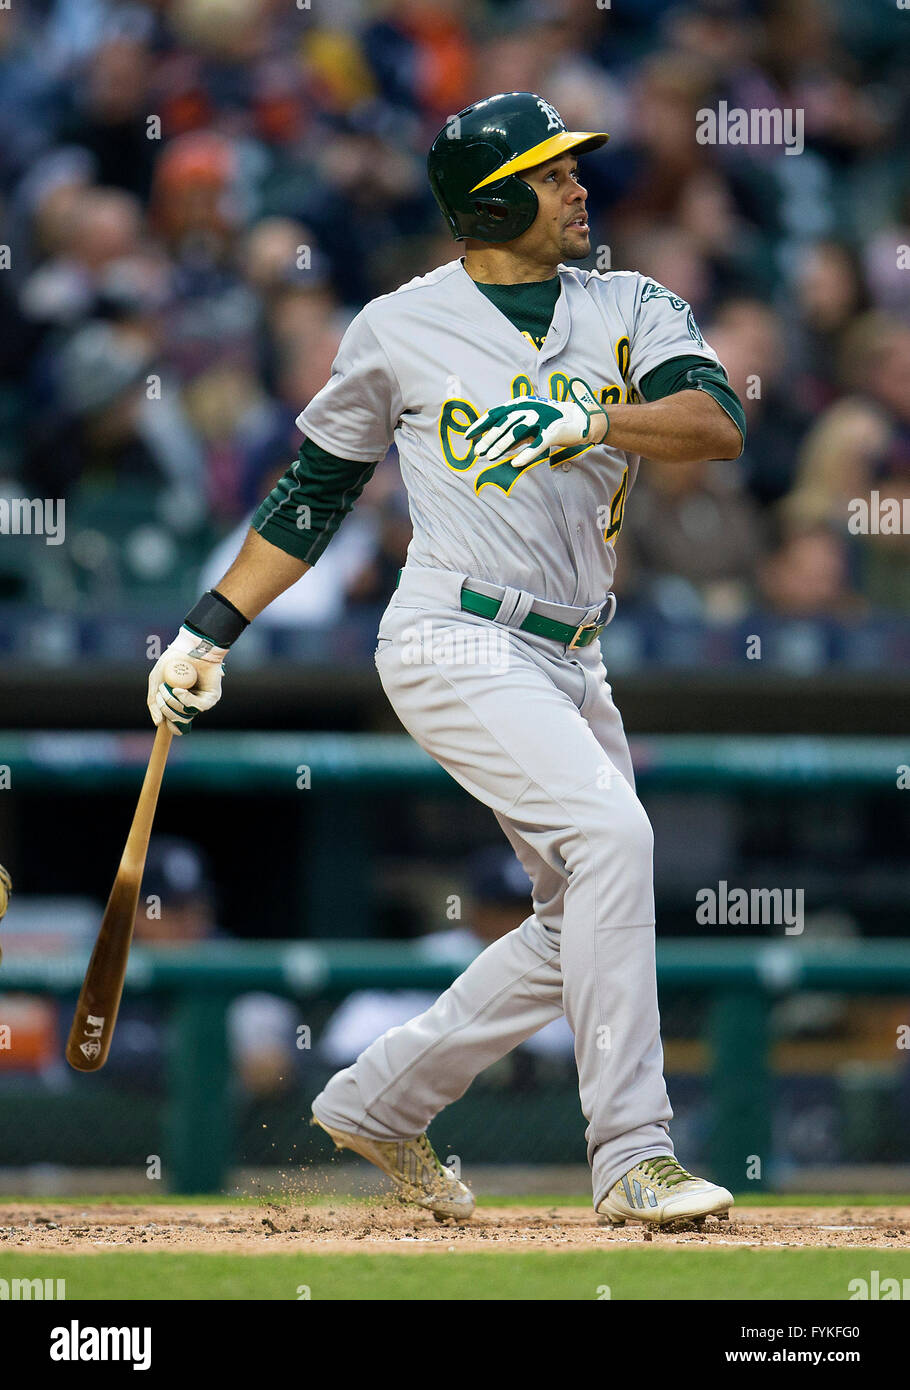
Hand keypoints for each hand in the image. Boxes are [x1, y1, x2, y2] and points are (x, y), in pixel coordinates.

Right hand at [147, 627, 225, 734]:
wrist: (188, 647)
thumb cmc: (173, 661)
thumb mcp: (156, 681)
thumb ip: (154, 703)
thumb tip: (158, 723)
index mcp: (180, 701)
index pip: (177, 722)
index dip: (170, 724)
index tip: (162, 722)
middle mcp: (192, 703)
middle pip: (179, 719)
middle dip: (166, 708)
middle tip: (162, 692)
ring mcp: (201, 700)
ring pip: (186, 714)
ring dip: (172, 703)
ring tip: (169, 688)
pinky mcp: (211, 696)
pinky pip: (198, 706)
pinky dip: (186, 699)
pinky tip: (179, 690)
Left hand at [466, 378, 608, 469]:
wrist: (581, 419)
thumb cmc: (550, 423)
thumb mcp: (529, 425)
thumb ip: (513, 432)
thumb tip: (494, 446)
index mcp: (521, 404)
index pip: (496, 413)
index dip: (481, 424)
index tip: (468, 436)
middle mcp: (530, 408)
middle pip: (504, 424)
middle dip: (489, 439)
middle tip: (477, 452)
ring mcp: (542, 418)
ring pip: (517, 432)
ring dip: (502, 445)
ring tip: (490, 458)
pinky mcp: (554, 431)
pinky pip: (538, 444)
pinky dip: (526, 454)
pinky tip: (515, 464)